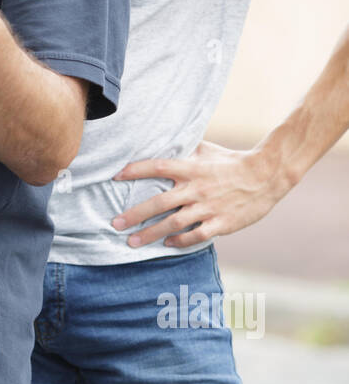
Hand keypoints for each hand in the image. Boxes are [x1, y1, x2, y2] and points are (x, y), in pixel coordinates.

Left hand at [110, 139, 291, 248]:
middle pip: (159, 203)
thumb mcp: (208, 149)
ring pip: (173, 224)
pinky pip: (195, 236)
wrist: (267, 175)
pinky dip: (179, 241)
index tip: (116, 176)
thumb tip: (165, 139)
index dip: (136, 170)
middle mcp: (196, 189)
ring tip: (132, 242)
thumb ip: (185, 149)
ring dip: (150, 234)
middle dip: (134, 215)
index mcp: (192, 168)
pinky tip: (167, 244)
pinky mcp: (221, 223)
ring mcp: (208, 208)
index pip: (158, 167)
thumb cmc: (233, 161)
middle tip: (116, 224)